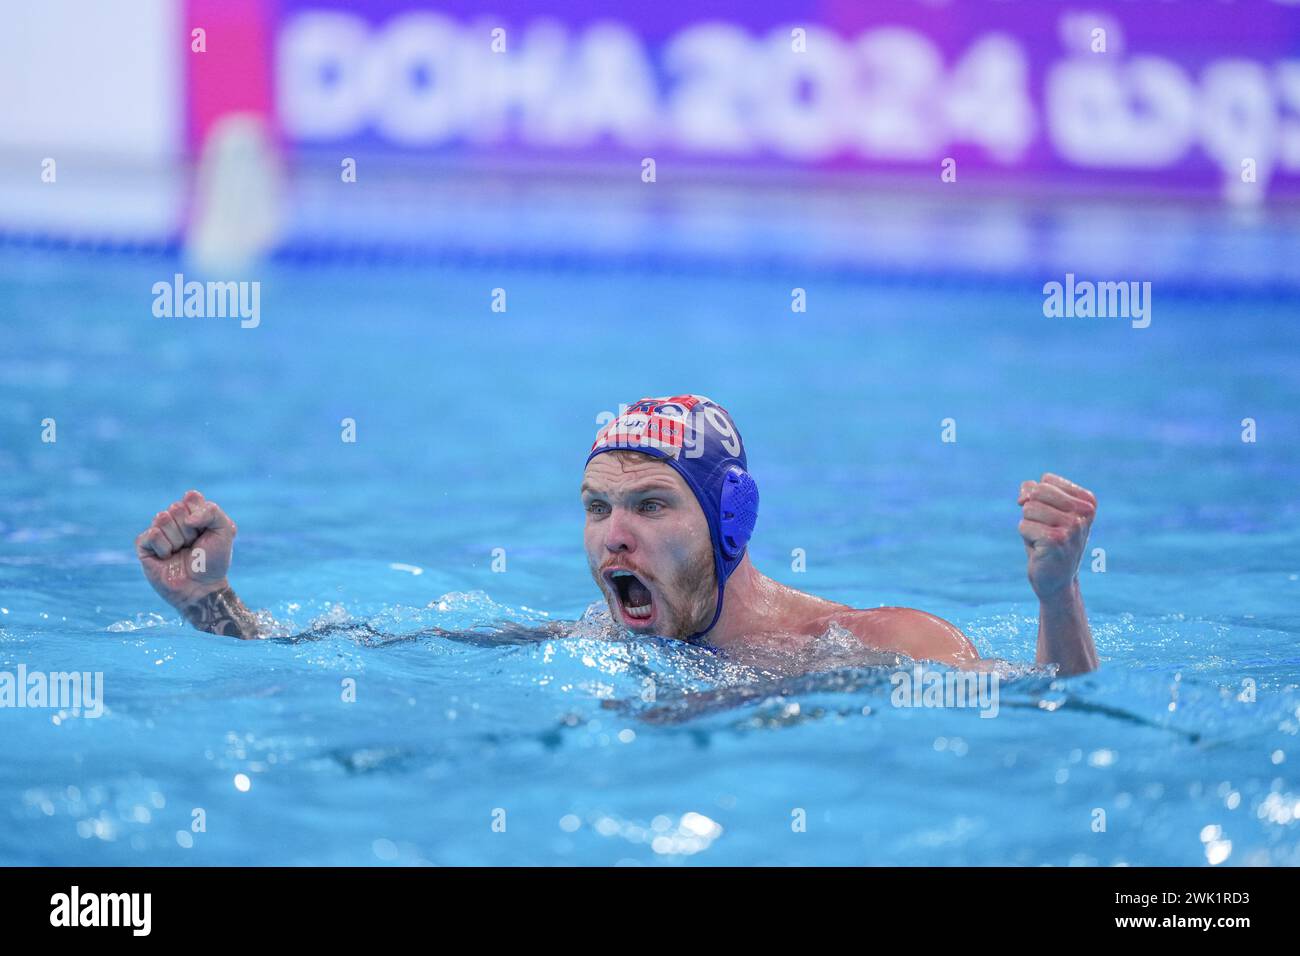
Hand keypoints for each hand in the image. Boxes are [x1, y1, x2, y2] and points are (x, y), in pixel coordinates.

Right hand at [134, 490, 236, 609]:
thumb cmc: (214, 560)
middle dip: (190, 530)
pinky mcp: (144, 546)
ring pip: (162, 518)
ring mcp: (158, 532)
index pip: (191, 497)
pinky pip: (152, 534)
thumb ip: (212, 512)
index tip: (206, 531)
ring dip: (177, 539)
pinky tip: (167, 557)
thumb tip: (187, 518)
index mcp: (192, 513)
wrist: (202, 587)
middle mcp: (174, 520)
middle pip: (176, 508)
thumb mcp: (225, 530)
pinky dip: (164, 548)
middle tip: (193, 545)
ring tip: (181, 551)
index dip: (200, 514)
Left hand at [1017, 473, 1096, 602]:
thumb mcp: (1043, 511)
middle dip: (1031, 511)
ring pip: (1028, 508)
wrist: (1056, 580)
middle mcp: (1084, 512)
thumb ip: (1032, 492)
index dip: (1037, 498)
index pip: (1046, 480)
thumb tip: (1024, 495)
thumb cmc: (1048, 542)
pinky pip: (1023, 525)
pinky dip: (1026, 538)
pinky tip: (1041, 550)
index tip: (1051, 519)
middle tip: (1045, 531)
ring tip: (1043, 541)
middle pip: (1037, 492)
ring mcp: (1073, 526)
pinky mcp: (1057, 539)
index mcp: (1087, 501)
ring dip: (1029, 526)